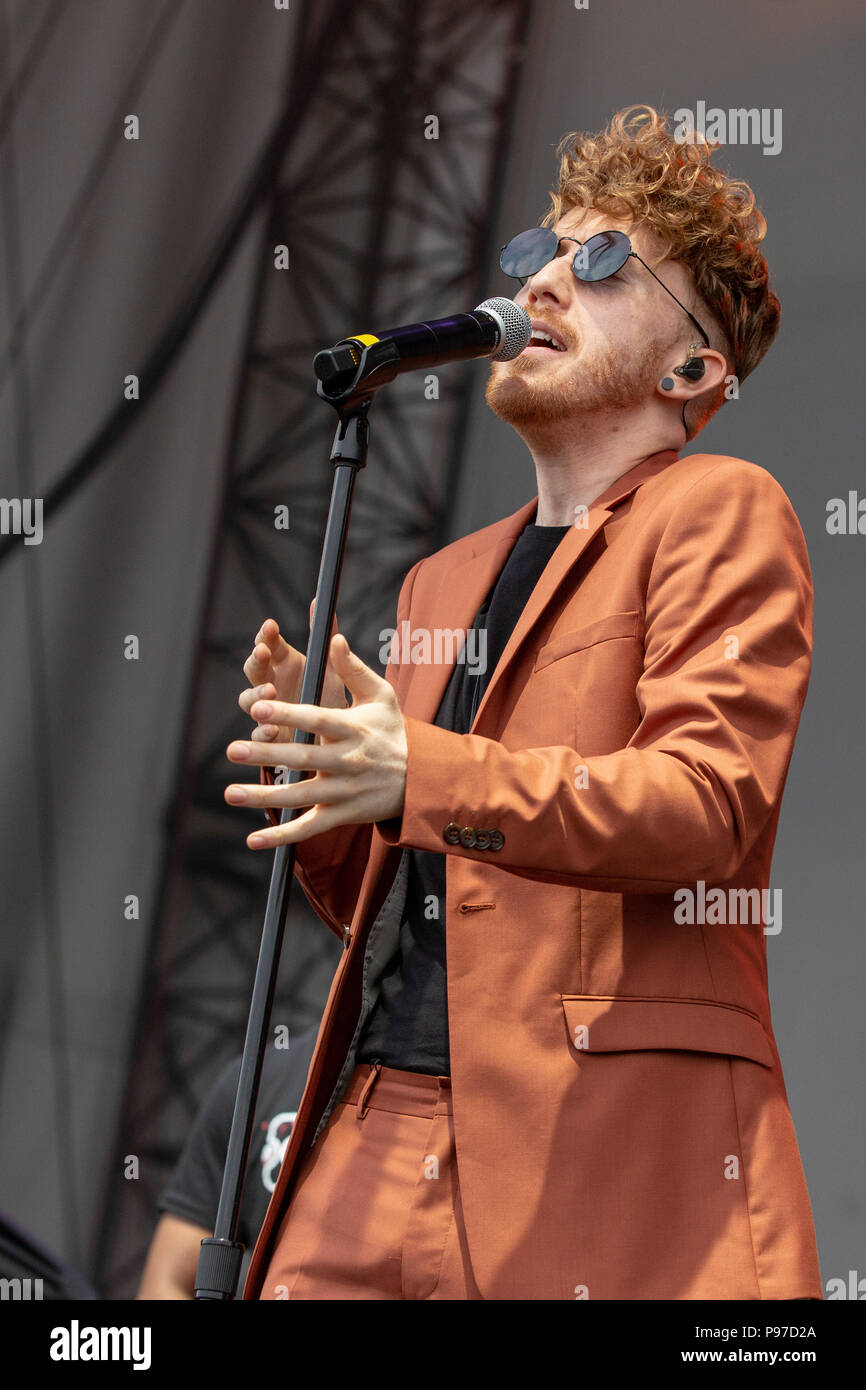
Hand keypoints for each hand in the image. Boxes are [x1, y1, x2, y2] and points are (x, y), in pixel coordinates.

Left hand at [226, 633, 407, 847]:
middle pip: (302, 758)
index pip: (316, 719)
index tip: (259, 706)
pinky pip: (310, 828)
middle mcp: (347, 761)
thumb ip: (354, 669)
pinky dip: (283, 837)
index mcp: (353, 729)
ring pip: (300, 796)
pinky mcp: (342, 815)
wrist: (422, 779)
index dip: (288, 714)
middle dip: (266, 753)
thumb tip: (333, 638)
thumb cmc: (395, 732)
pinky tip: (253, 840)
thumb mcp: (382, 696)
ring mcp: (343, 791)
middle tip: (232, 749)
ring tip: (230, 792)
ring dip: (264, 796)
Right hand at [238, 605, 347, 751]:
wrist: (336, 739)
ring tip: (270, 692)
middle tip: (263, 653)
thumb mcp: (331, 667)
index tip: (271, 626)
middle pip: (255, 668)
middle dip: (256, 659)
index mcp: (285, 664)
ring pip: (249, 699)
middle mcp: (272, 684)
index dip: (267, 635)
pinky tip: (271, 729)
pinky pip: (258, 734)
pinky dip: (262, 732)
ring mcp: (267, 710)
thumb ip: (326, 636)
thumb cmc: (330, 698)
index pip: (270, 645)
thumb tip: (320, 603)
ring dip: (256, 694)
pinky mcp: (270, 737)